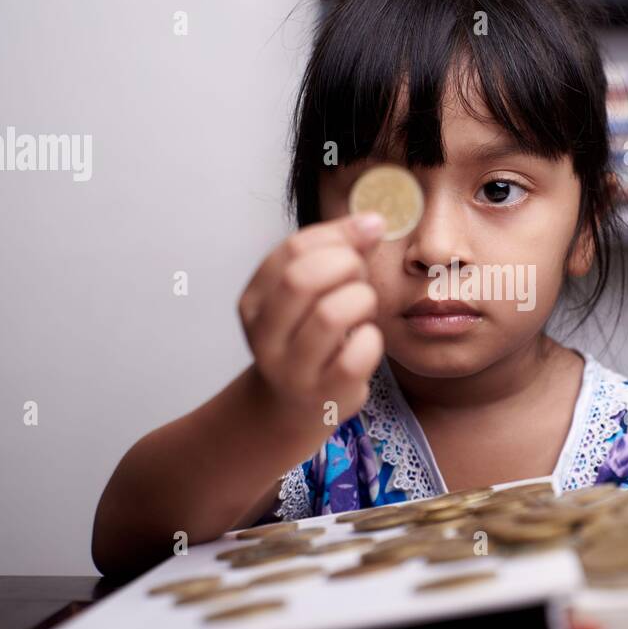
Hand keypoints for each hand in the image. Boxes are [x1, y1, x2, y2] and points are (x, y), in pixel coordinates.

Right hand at [238, 213, 385, 435]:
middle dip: (346, 266)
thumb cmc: (310, 338)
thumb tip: (373, 221)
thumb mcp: (312, 293)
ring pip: (331, 315)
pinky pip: (356, 356)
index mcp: (254, 302)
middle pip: (302, 279)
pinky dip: (372, 340)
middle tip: (360, 277)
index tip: (369, 230)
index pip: (292, 249)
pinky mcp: (324, 395)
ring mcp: (292, 370)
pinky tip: (366, 341)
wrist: (295, 407)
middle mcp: (264, 337)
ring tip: (364, 309)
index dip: (339, 234)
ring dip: (362, 301)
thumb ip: (339, 252)